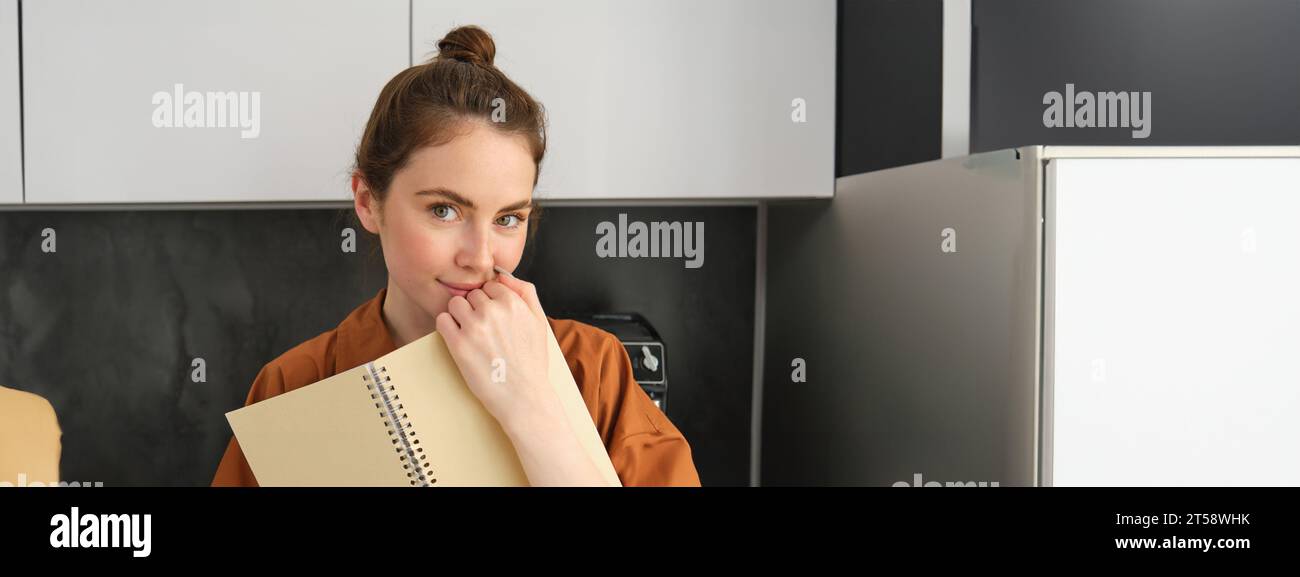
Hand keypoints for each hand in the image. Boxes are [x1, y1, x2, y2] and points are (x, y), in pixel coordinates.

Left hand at [435, 267, 558, 429]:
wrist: (523, 397)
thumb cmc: (532, 362)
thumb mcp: (539, 322)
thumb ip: (526, 292)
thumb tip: (504, 276)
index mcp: (513, 303)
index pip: (491, 285)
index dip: (491, 301)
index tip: (494, 318)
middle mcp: (493, 311)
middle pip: (472, 294)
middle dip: (476, 308)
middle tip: (485, 331)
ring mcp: (474, 327)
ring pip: (455, 304)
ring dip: (459, 316)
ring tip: (471, 335)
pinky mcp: (458, 345)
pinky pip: (442, 320)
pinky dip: (447, 327)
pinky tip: (459, 340)